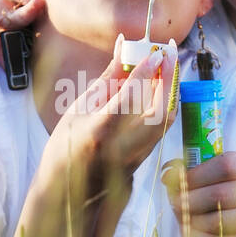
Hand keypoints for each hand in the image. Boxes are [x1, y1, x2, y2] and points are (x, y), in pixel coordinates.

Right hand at [40, 34, 179, 189]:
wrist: (64, 188)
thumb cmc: (65, 144)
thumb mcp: (80, 108)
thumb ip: (108, 79)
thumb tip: (123, 48)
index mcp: (99, 132)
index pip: (129, 98)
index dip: (145, 72)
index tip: (155, 53)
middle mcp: (121, 146)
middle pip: (159, 111)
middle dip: (169, 78)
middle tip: (169, 53)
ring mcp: (135, 156)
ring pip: (166, 119)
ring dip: (170, 88)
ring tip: (165, 65)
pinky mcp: (143, 159)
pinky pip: (162, 126)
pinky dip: (165, 101)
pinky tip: (160, 86)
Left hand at [161, 152, 235, 236]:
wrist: (209, 223)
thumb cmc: (199, 193)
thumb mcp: (188, 177)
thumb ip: (177, 171)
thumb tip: (168, 174)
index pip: (229, 165)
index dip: (200, 174)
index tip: (182, 181)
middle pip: (223, 194)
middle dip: (193, 200)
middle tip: (176, 203)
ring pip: (221, 221)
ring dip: (196, 221)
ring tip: (185, 218)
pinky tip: (194, 232)